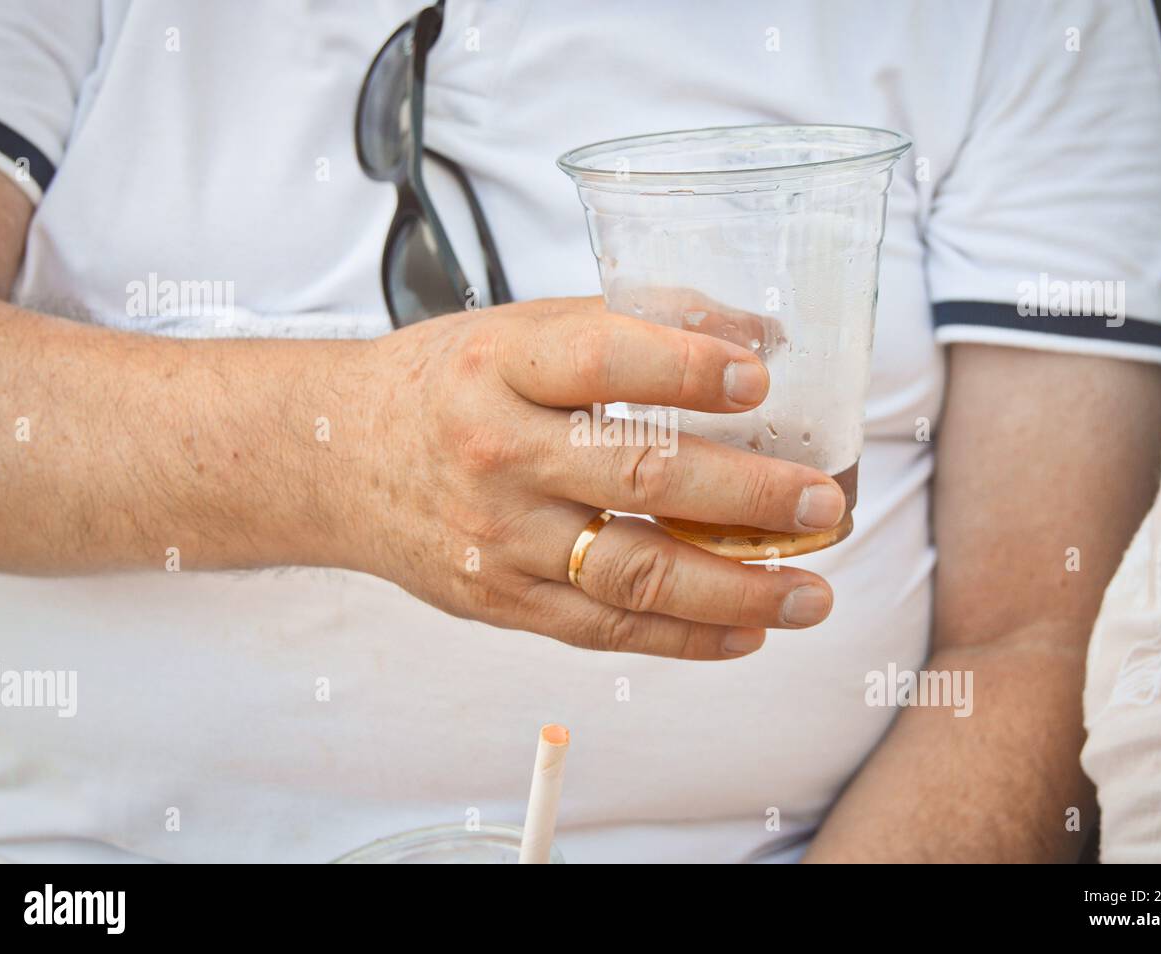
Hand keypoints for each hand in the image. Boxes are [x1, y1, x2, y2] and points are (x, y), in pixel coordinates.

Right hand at [343, 296, 844, 659]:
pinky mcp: (501, 600)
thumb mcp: (520, 331)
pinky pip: (604, 630)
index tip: (761, 376)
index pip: (604, 359)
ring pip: (633, 575)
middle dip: (747, 495)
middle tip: (821, 506)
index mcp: (502, 367)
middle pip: (639, 477)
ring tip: (810, 594)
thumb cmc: (447, 385)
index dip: (688, 368)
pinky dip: (683, 638)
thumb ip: (631, 327)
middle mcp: (497, 453)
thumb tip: (758, 336)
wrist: (338, 459)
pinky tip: (745, 632)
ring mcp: (499, 538)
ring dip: (736, 591)